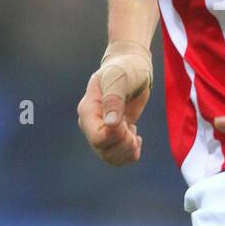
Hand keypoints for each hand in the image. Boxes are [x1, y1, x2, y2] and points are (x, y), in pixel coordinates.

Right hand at [76, 41, 151, 166]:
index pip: (97, 138)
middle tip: (132, 127)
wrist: (132, 67)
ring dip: (127, 151)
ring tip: (134, 134)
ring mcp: (101, 131)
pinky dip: (131, 153)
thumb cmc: (125, 69)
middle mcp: (90, 124)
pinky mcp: (113, 136)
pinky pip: (118, 158)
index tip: (126, 122)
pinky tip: (136, 137)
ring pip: (110, 158)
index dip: (116, 136)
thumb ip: (113, 99)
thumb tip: (111, 124)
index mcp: (88, 110)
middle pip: (104, 151)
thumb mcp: (120, 78)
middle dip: (124, 144)